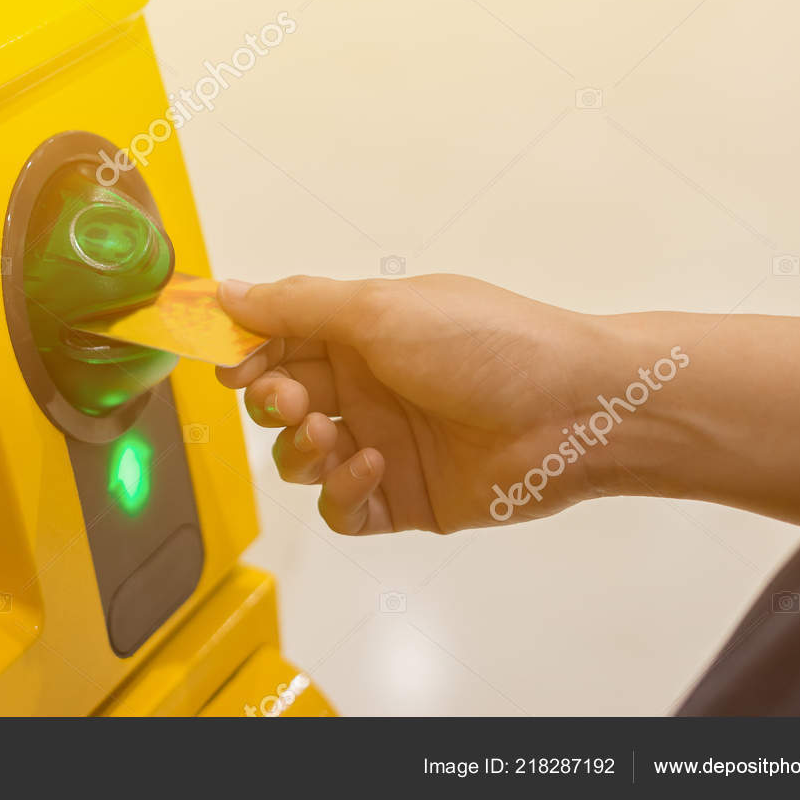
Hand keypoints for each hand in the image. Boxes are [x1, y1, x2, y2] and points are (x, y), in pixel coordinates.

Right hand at [216, 274, 625, 533]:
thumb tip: (229, 290)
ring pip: (301, 458)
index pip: (276, 339)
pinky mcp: (404, 498)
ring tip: (332, 434)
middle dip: (269, 401)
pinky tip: (372, 468)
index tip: (223, 362)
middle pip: (279, 400)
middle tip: (290, 399)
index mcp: (359, 331)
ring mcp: (383, 442)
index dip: (243, 352)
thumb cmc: (487, 343)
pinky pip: (344, 508)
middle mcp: (367, 385)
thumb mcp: (379, 309)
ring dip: (300, 449)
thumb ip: (296, 305)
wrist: (576, 411)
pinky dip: (342, 492)